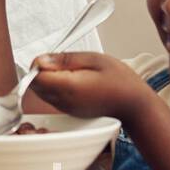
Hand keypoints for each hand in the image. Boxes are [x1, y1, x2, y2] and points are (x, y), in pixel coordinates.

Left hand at [28, 52, 150, 120]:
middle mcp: (63, 101)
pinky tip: (73, 80)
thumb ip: (65, 59)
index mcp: (69, 87)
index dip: (38, 65)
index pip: (36, 78)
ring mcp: (65, 109)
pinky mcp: (69, 111)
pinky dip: (56, 87)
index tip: (51, 58)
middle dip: (42, 71)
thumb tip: (41, 60)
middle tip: (63, 63)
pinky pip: (52, 98)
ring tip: (71, 72)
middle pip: (35, 86)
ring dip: (48, 79)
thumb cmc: (120, 81)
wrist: (134, 106)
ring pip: (42, 92)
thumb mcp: (94, 59)